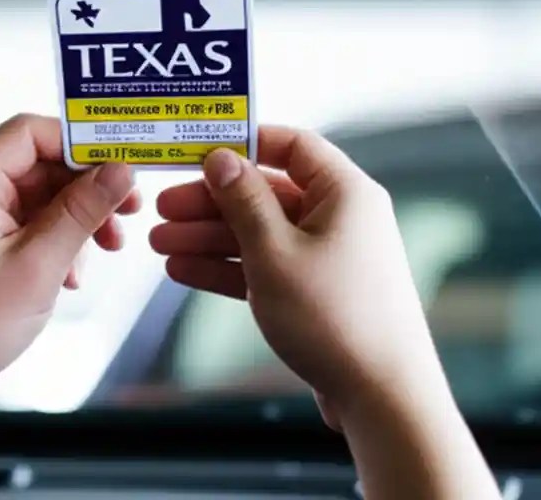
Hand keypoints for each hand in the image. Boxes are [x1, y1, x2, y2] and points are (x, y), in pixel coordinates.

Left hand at [0, 114, 139, 413]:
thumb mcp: (38, 266)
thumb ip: (81, 212)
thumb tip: (120, 170)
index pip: (31, 132)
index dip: (80, 143)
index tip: (122, 167)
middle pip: (40, 164)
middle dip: (87, 188)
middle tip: (127, 215)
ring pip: (39, 198)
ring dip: (77, 220)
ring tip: (105, 252)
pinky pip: (27, 226)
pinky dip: (56, 243)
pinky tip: (71, 278)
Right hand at [149, 127, 441, 429]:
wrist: (381, 397)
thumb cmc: (335, 318)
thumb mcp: (275, 252)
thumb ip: (244, 201)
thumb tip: (222, 158)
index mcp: (344, 193)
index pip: (292, 146)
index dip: (243, 144)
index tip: (197, 152)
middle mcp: (340, 217)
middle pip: (267, 192)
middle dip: (211, 201)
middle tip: (163, 208)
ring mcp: (328, 256)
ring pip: (260, 233)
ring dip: (210, 237)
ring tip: (159, 243)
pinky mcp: (317, 291)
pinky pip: (266, 266)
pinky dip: (228, 267)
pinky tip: (184, 270)